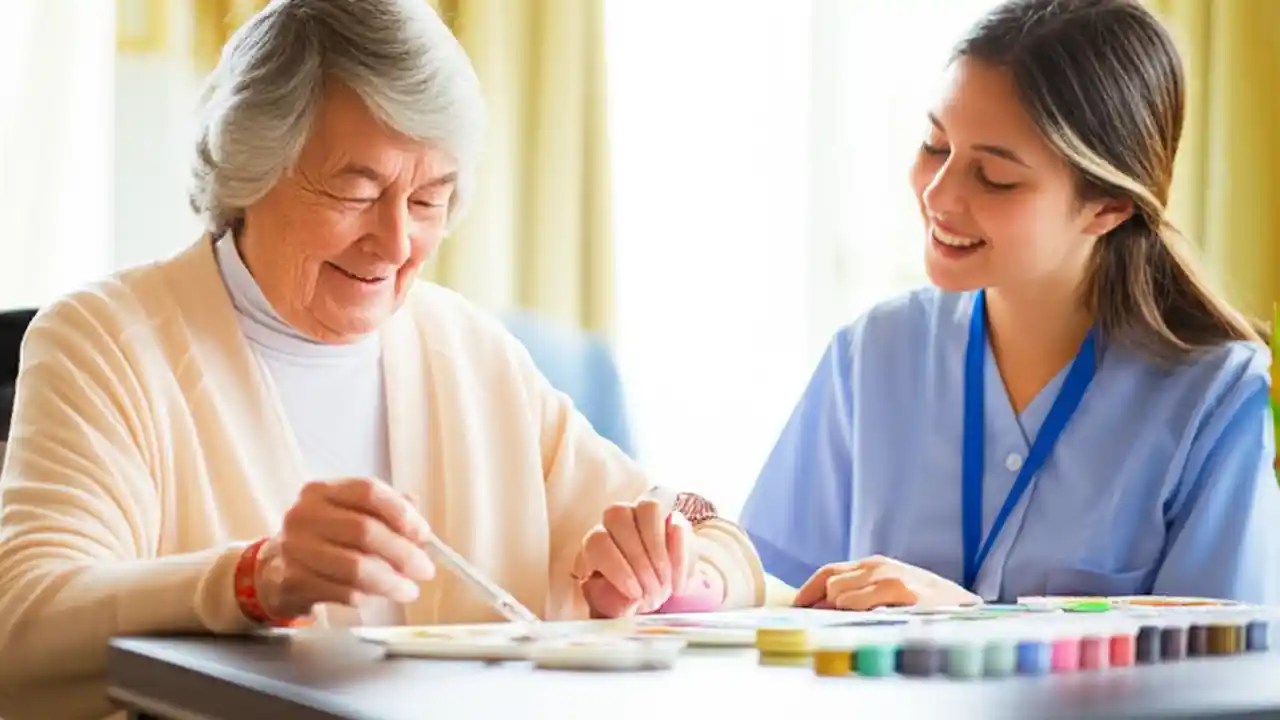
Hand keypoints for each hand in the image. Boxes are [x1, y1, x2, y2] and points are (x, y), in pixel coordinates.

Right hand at [255, 478, 436, 619]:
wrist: (276, 569)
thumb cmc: (326, 539)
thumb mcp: (353, 515)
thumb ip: (388, 514)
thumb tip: (421, 530)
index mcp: (323, 490)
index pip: (368, 490)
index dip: (401, 512)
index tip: (424, 534)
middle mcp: (305, 514)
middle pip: (365, 531)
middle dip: (403, 553)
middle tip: (425, 570)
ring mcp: (295, 548)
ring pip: (356, 567)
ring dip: (390, 582)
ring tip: (409, 590)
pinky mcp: (293, 580)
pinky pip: (343, 591)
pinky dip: (367, 596)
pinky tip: (377, 596)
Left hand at [579, 498, 694, 617]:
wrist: (650, 594)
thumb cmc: (624, 601)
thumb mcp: (612, 610)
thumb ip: (612, 605)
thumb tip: (626, 598)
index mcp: (594, 544)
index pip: (597, 541)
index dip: (617, 567)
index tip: (635, 594)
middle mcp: (614, 522)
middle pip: (618, 517)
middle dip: (638, 558)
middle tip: (652, 591)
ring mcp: (643, 515)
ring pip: (648, 508)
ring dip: (658, 546)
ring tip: (665, 582)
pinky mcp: (673, 519)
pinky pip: (678, 523)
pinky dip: (681, 554)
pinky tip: (679, 584)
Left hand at [792, 556, 979, 610]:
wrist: (964, 607)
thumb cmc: (924, 604)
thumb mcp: (889, 592)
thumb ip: (858, 594)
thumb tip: (818, 609)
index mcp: (873, 564)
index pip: (827, 572)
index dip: (807, 591)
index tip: (793, 609)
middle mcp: (878, 566)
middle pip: (829, 584)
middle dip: (822, 606)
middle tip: (824, 624)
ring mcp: (889, 577)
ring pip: (839, 594)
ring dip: (842, 612)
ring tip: (862, 623)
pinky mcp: (901, 591)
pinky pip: (858, 603)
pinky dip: (856, 612)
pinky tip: (871, 621)